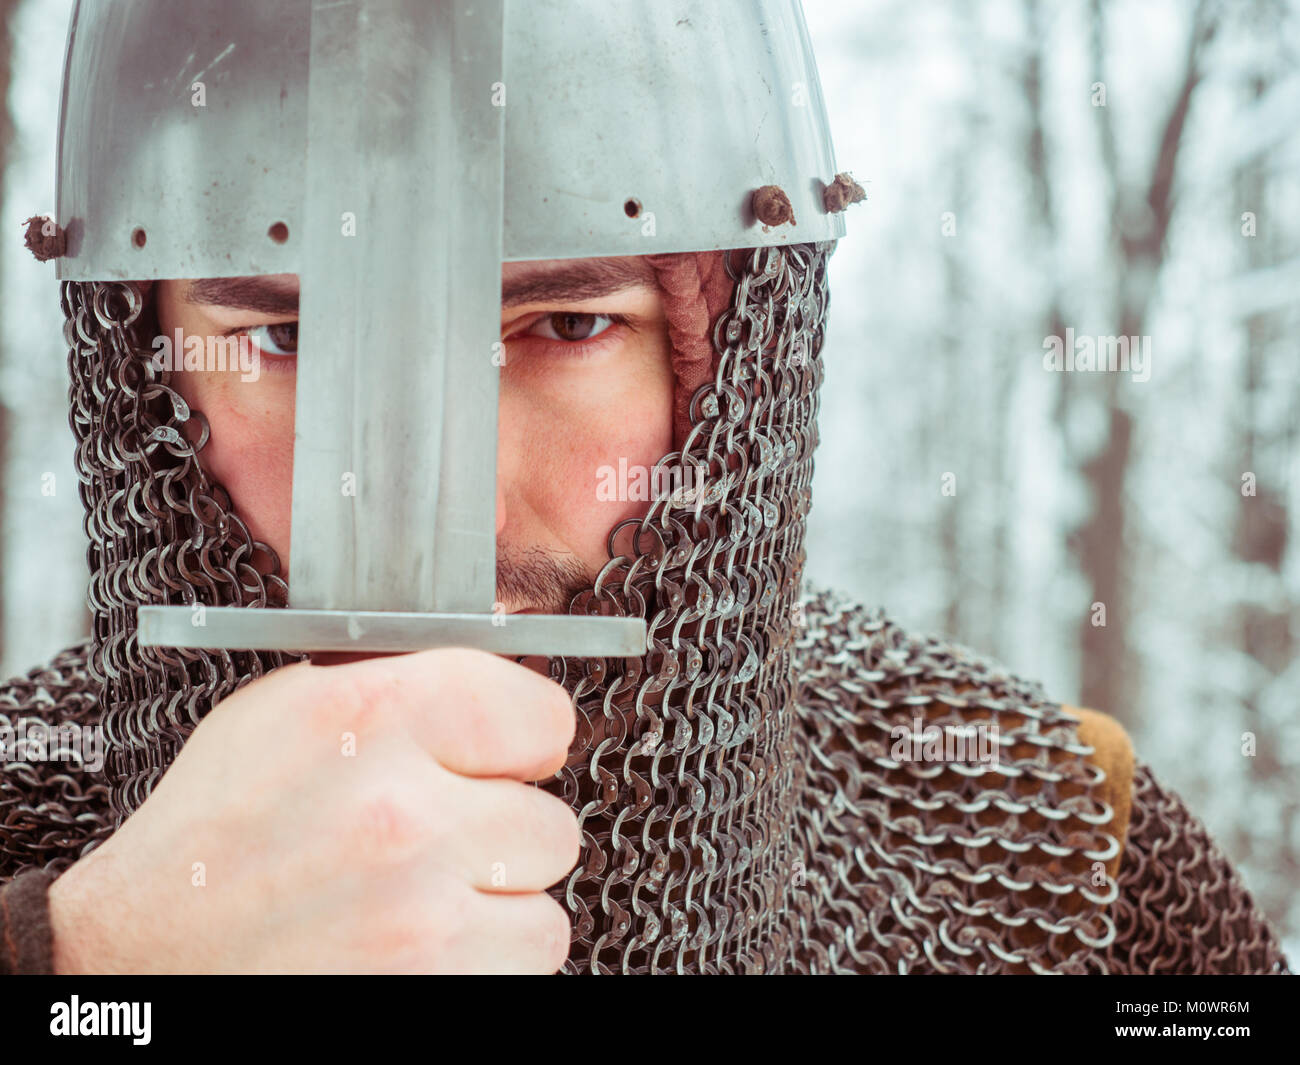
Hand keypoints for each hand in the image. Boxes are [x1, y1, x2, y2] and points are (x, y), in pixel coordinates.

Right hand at [48, 648, 578, 973]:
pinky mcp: (429, 989)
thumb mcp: (286, 709)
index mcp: (372, 713)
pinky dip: (487, 959)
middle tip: (435, 839)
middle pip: (551, 817)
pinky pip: (527, 961)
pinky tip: (419, 945)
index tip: (499, 757)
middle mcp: (402, 810)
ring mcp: (419, 914)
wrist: (141, 957)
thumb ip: (403, 683)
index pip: (545, 715)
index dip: (522, 740)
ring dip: (497, 901)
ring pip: (546, 898)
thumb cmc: (214, 833)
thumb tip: (508, 670)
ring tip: (421, 897)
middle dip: (500, 830)